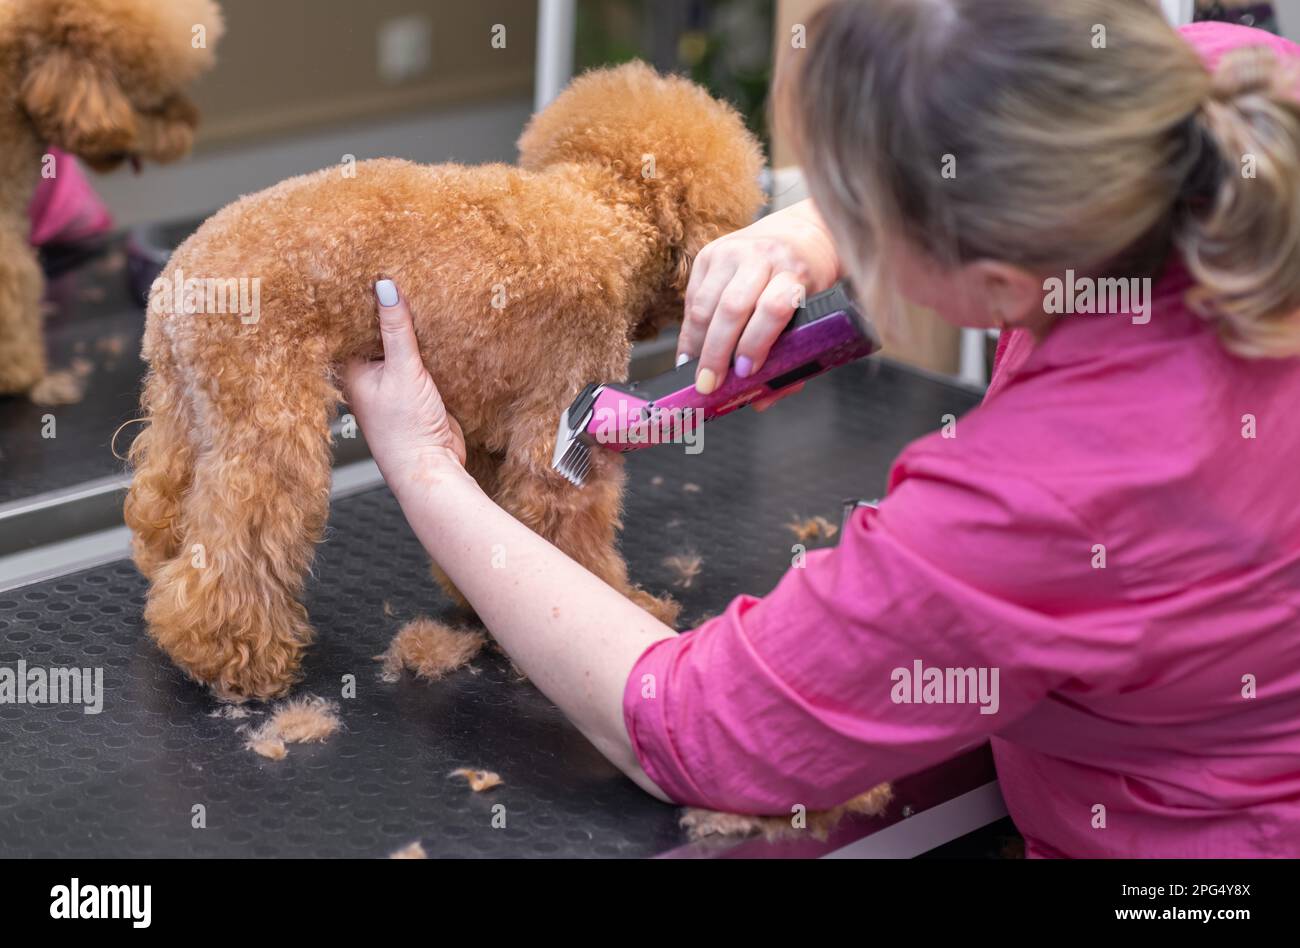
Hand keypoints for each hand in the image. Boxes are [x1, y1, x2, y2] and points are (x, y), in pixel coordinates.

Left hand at [343, 280, 465, 483]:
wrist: (432, 467)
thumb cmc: (405, 431)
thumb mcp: (403, 370)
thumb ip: (396, 328)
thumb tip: (385, 288)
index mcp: (351, 371)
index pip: (346, 325)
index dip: (353, 299)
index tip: (360, 268)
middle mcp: (367, 376)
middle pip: (372, 332)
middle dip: (381, 309)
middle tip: (389, 269)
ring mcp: (390, 383)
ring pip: (395, 345)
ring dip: (404, 326)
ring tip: (412, 289)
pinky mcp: (415, 389)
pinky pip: (416, 358)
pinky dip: (422, 344)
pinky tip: (432, 326)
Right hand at [678, 199, 839, 397]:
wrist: (800, 234)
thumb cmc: (807, 282)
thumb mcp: (813, 313)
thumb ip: (793, 356)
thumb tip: (761, 400)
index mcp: (796, 272)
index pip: (772, 307)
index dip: (756, 343)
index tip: (746, 371)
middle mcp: (762, 257)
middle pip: (732, 308)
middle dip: (717, 352)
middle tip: (711, 383)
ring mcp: (732, 252)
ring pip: (704, 304)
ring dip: (697, 345)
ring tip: (696, 372)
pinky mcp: (709, 254)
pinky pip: (692, 298)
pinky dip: (689, 330)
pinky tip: (691, 351)